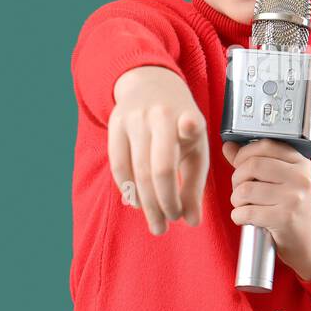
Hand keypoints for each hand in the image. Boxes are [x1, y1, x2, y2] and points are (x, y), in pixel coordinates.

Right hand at [109, 66, 208, 234]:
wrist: (151, 84)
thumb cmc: (180, 123)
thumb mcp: (196, 147)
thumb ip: (194, 185)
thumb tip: (191, 221)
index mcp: (186, 117)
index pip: (188, 124)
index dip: (188, 126)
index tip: (190, 124)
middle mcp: (159, 116)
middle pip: (158, 168)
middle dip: (163, 204)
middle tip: (166, 226)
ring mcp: (134, 119)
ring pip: (137, 171)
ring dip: (146, 203)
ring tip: (156, 223)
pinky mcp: (115, 124)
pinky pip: (118, 165)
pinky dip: (128, 188)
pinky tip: (137, 202)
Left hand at [222, 139, 310, 280]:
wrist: (309, 241)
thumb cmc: (293, 208)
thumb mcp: (280, 180)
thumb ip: (254, 161)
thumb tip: (229, 146)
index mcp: (301, 163)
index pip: (266, 145)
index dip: (244, 153)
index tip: (239, 163)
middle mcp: (300, 178)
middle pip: (253, 165)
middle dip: (237, 178)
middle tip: (239, 189)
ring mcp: (294, 198)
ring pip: (246, 189)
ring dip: (236, 199)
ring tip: (243, 204)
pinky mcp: (285, 218)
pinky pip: (247, 212)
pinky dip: (238, 216)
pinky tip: (245, 218)